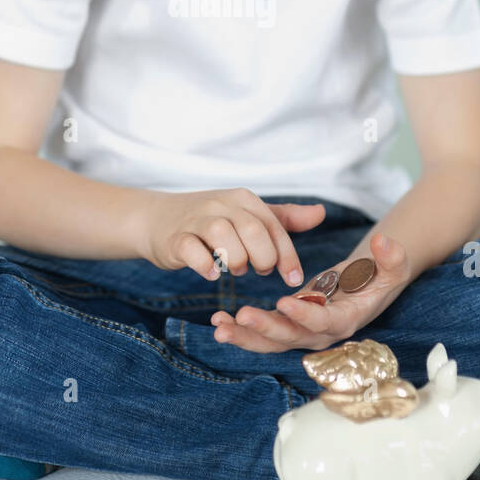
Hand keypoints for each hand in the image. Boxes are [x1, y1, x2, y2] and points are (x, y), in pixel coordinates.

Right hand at [138, 187, 325, 284]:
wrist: (157, 218)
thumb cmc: (210, 219)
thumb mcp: (247, 214)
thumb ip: (283, 217)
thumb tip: (321, 213)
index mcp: (243, 199)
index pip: (273, 225)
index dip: (287, 254)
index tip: (293, 279)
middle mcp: (221, 204)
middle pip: (251, 229)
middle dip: (263, 257)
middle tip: (260, 271)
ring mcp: (196, 219)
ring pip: (223, 237)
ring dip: (235, 260)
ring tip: (235, 269)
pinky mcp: (175, 238)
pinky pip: (192, 250)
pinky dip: (204, 264)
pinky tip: (211, 273)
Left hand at [211, 230, 410, 352]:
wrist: (367, 284)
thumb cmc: (381, 275)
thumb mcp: (394, 265)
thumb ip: (392, 257)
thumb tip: (383, 242)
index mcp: (347, 320)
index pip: (325, 322)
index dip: (306, 315)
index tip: (285, 302)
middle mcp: (322, 333)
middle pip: (292, 338)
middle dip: (266, 329)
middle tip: (242, 315)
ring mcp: (303, 332)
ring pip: (272, 341)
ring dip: (245, 336)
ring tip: (220, 326)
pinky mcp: (289, 325)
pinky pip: (264, 333)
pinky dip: (241, 329)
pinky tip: (219, 321)